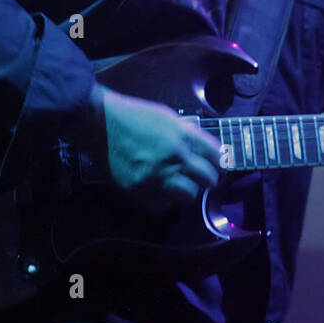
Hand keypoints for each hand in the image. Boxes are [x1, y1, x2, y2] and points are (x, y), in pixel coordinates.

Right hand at [90, 84, 221, 211]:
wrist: (102, 124)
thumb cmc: (136, 116)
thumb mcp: (168, 117)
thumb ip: (188, 134)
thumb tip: (205, 152)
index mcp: (184, 135)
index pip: (218, 156)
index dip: (221, 163)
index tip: (219, 168)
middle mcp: (176, 156)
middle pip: (208, 178)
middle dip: (208, 179)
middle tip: (202, 179)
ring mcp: (158, 175)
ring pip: (189, 196)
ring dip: (187, 191)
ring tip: (179, 185)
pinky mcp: (140, 190)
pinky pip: (163, 205)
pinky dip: (163, 200)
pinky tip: (158, 190)